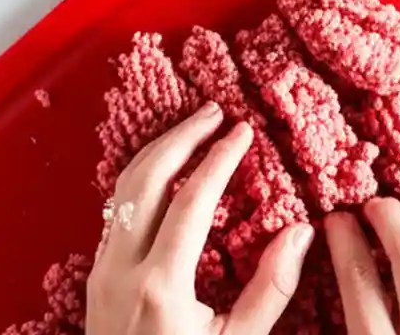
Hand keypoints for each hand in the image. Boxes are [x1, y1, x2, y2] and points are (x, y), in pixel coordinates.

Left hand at [86, 101, 314, 334]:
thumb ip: (272, 288)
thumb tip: (303, 231)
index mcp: (162, 285)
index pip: (191, 199)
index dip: (220, 158)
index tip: (243, 132)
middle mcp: (123, 269)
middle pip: (146, 179)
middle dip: (183, 137)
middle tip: (216, 112)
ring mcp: (103, 270)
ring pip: (123, 189)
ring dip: (159, 151)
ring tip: (193, 127)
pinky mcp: (96, 275)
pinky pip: (116, 210)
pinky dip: (142, 178)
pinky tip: (167, 169)